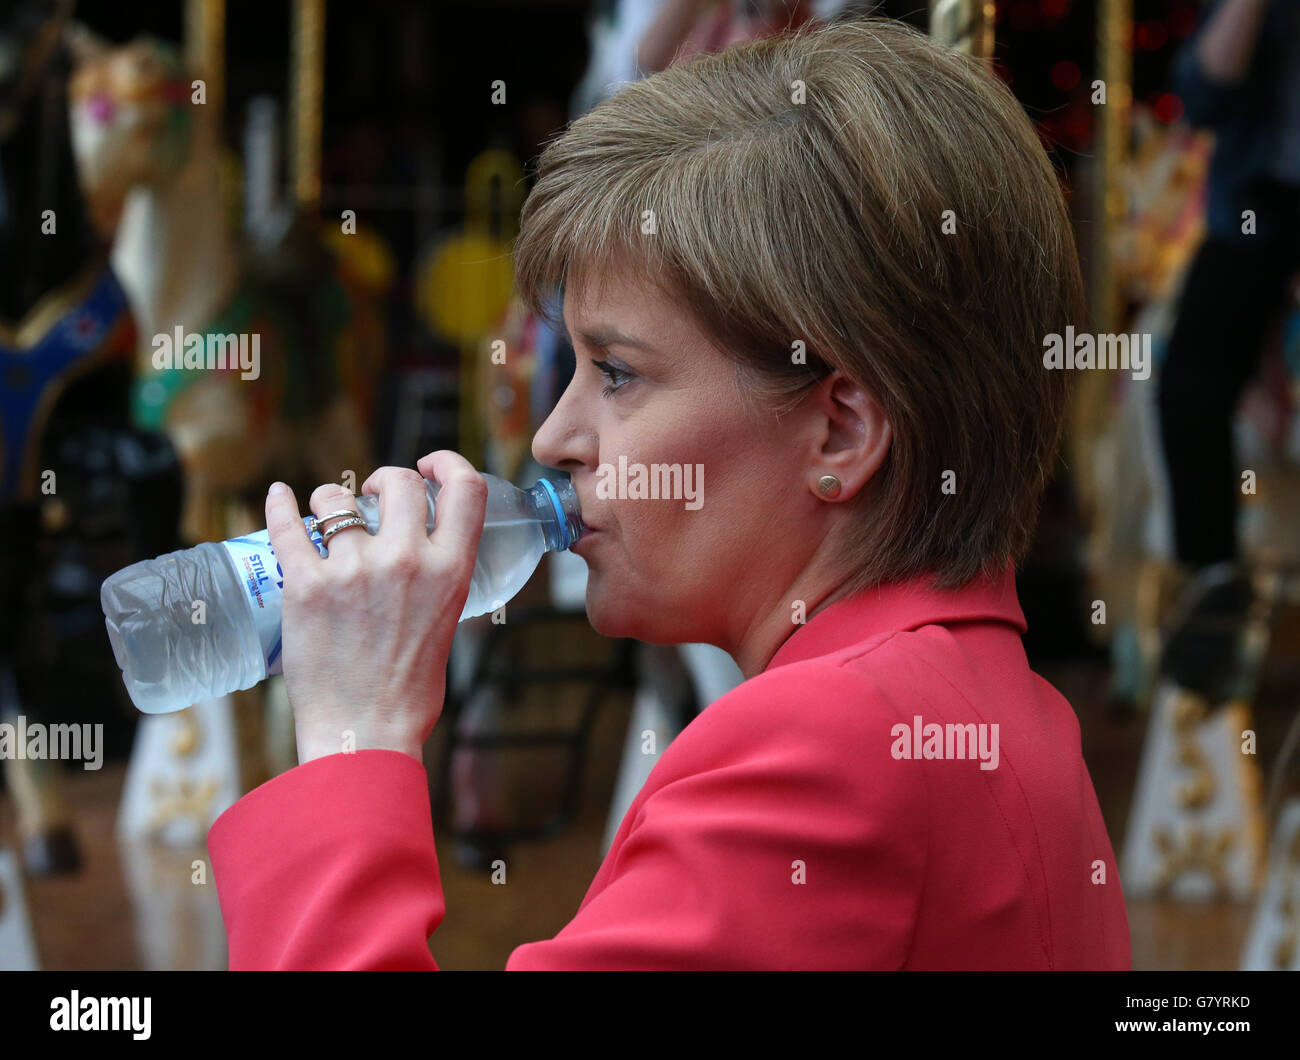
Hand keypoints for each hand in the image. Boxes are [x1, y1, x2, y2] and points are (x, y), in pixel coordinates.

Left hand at [264, 451, 487, 764]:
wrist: (365, 736)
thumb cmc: (409, 694)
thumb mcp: (447, 624)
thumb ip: (439, 580)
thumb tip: (421, 556)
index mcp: (451, 572)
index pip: (466, 489)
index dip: (448, 463)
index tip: (430, 465)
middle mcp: (407, 561)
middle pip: (399, 482)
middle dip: (384, 479)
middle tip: (372, 495)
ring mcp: (354, 570)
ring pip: (336, 500)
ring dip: (331, 502)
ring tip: (326, 519)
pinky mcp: (305, 586)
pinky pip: (287, 526)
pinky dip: (278, 505)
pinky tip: (277, 497)